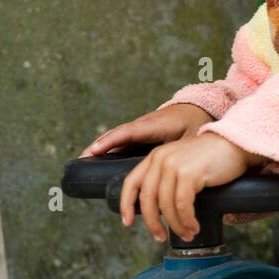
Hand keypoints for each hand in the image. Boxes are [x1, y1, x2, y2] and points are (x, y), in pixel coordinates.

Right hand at [78, 103, 213, 157]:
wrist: (195, 109)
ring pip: (116, 138)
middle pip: (117, 135)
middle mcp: (142, 125)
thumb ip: (186, 150)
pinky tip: (96, 160)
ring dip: (100, 148)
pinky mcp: (138, 135)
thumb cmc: (196, 124)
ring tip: (82, 161)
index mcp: (155, 125)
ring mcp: (138, 130)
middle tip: (82, 158)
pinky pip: (120, 141)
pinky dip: (107, 148)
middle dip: (99, 145)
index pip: (130, 132)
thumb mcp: (193, 136)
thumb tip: (183, 169)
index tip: (97, 149)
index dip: (113, 141)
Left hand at [119, 132, 262, 242]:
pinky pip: (182, 205)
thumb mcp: (183, 165)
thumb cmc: (213, 159)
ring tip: (187, 234)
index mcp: (155, 156)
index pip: (131, 182)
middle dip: (153, 223)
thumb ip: (168, 178)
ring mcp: (174, 165)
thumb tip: (160, 210)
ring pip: (166, 205)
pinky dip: (187, 220)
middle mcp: (161, 159)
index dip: (126, 204)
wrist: (236, 144)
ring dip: (176, 225)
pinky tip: (194, 226)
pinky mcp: (189, 173)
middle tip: (161, 237)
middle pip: (147, 199)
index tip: (127, 222)